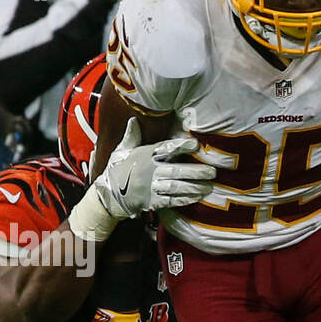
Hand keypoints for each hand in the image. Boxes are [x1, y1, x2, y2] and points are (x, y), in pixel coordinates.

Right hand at [93, 118, 215, 218]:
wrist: (108, 194)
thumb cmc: (119, 169)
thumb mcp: (122, 150)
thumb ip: (132, 136)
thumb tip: (134, 119)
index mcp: (144, 155)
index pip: (164, 148)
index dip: (180, 146)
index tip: (196, 144)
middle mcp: (148, 171)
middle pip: (175, 171)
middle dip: (194, 172)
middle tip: (212, 172)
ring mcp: (150, 188)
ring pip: (175, 187)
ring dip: (193, 187)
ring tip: (209, 186)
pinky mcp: (151, 202)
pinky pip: (170, 201)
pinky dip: (184, 199)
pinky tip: (197, 197)